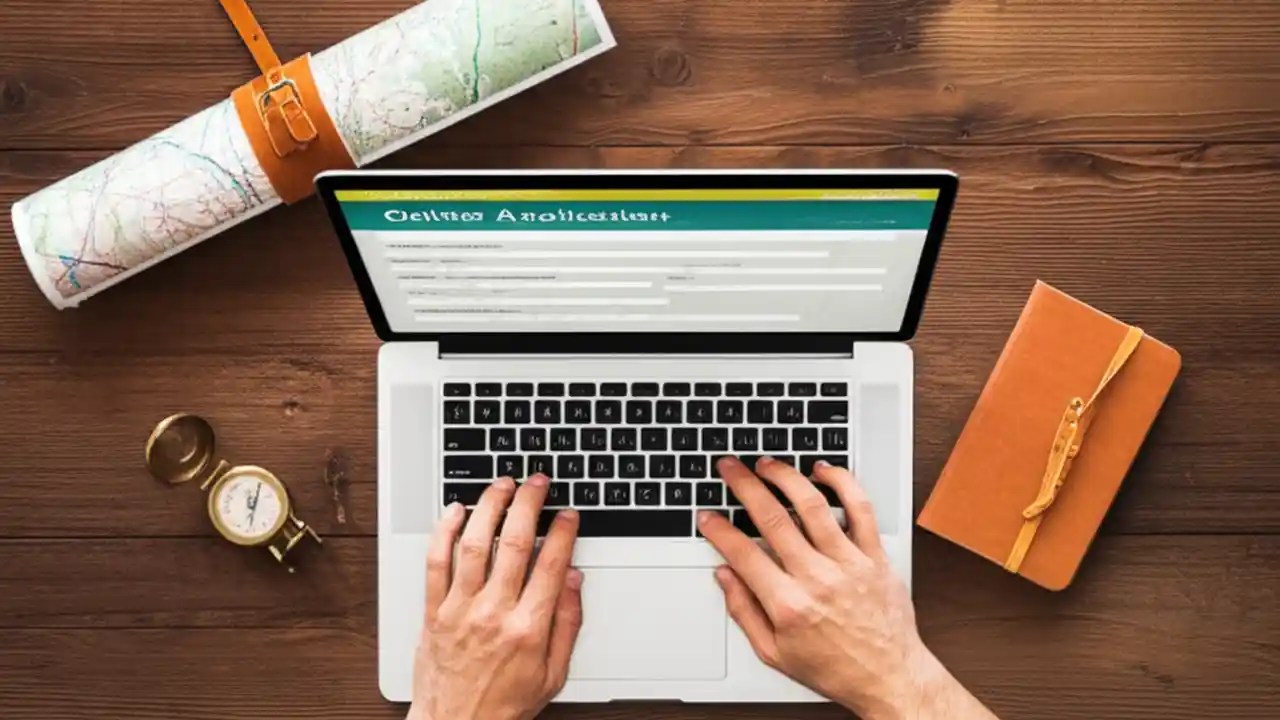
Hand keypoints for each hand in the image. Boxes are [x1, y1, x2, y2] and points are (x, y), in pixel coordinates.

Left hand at [408, 475, 582, 719]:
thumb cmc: (504, 706)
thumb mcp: (553, 674)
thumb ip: (567, 624)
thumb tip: (573, 580)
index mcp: (528, 629)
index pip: (551, 564)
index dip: (564, 532)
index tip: (569, 514)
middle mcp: (494, 613)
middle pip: (515, 543)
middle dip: (530, 504)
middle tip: (538, 483)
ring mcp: (460, 610)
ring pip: (474, 544)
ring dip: (489, 507)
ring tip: (502, 485)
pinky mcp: (434, 612)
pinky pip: (436, 563)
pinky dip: (444, 532)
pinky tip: (455, 511)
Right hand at [699, 457, 996, 719]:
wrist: (889, 677)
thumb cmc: (835, 669)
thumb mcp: (774, 653)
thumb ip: (744, 612)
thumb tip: (725, 576)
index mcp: (788, 605)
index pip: (743, 553)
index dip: (718, 530)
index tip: (707, 516)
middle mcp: (817, 579)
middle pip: (771, 518)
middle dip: (743, 486)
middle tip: (729, 468)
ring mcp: (849, 564)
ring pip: (812, 505)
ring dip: (785, 476)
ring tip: (767, 464)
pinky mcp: (875, 557)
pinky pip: (860, 509)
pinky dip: (842, 483)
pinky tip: (823, 471)